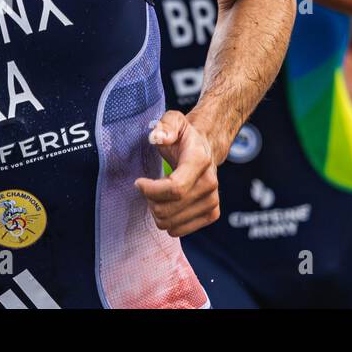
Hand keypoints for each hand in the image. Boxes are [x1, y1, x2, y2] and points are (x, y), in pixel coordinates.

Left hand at [134, 110, 219, 237]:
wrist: (205, 149)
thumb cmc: (184, 137)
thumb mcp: (174, 121)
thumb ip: (165, 126)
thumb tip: (158, 137)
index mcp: (200, 161)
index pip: (175, 188)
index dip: (150, 190)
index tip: (138, 182)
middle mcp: (210, 184)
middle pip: (168, 209)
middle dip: (150, 200)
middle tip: (148, 187)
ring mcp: (212, 202)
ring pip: (170, 224)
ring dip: (157, 211)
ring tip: (158, 195)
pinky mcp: (211, 214)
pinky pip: (178, 231)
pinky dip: (167, 221)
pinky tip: (168, 204)